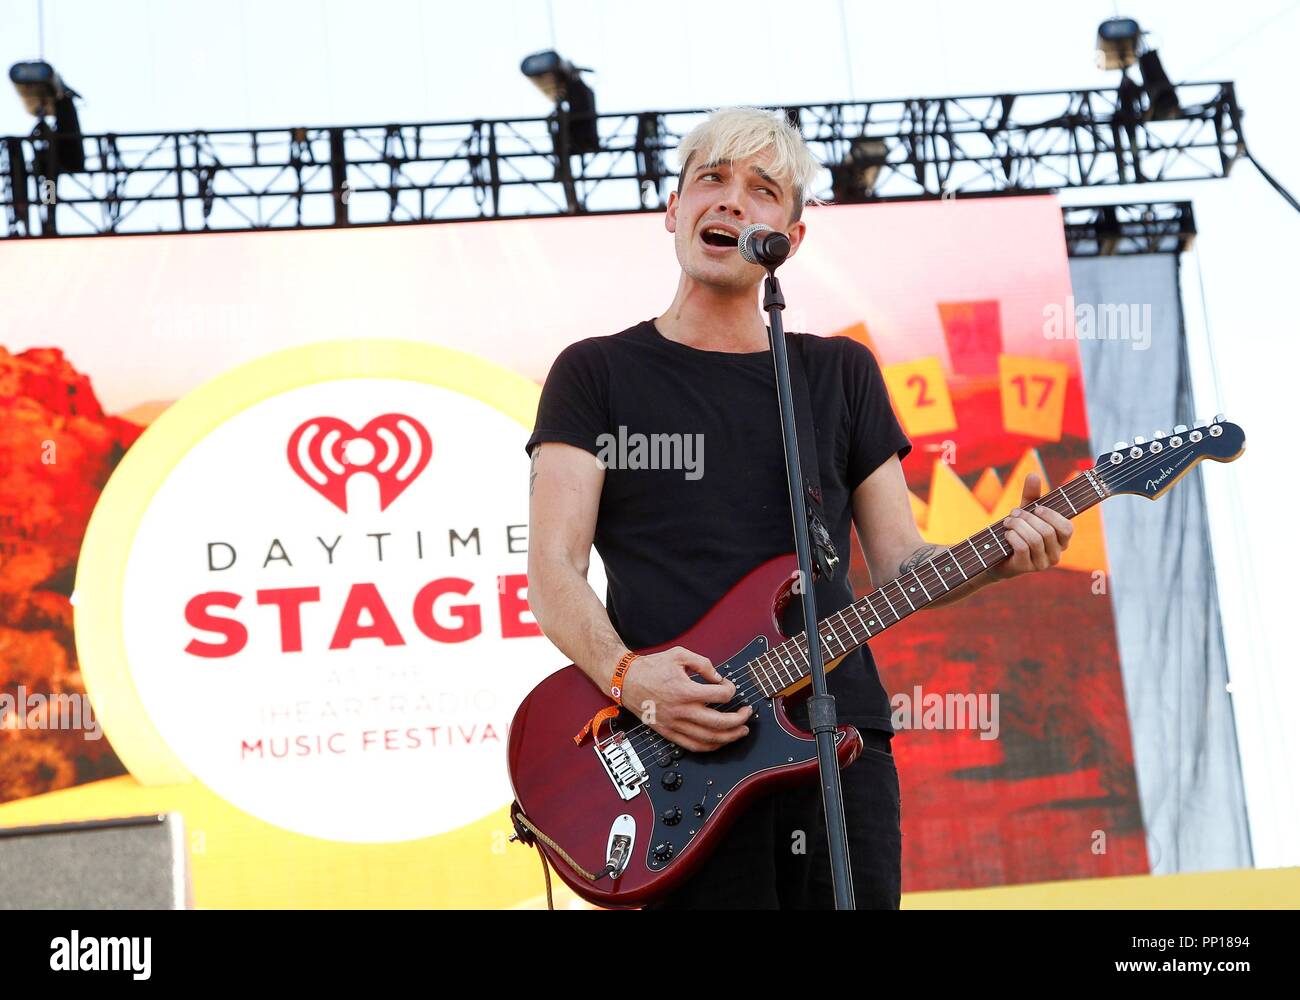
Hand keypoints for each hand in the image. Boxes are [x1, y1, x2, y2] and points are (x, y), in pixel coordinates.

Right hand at [619, 646, 751, 752]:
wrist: (626, 681)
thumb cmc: (651, 667)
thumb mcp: (679, 654)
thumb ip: (703, 663)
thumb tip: (719, 677)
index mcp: (685, 690)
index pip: (720, 696)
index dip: (730, 690)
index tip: (728, 686)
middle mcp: (681, 710)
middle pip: (719, 722)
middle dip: (739, 720)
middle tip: (747, 714)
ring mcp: (675, 724)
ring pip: (708, 738)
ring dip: (729, 737)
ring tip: (741, 731)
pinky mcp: (669, 733)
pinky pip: (693, 746)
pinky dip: (710, 747)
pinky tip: (720, 741)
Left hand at [989, 473, 1073, 578]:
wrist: (996, 554)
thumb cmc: (1017, 531)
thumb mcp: (1026, 511)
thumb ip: (1032, 495)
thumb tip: (1033, 474)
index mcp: (1061, 540)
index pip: (1067, 528)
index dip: (1052, 516)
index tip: (1036, 508)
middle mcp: (1055, 554)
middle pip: (1047, 532)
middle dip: (1028, 518)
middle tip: (1014, 513)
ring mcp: (1042, 564)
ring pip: (1035, 540)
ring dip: (1018, 526)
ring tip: (1008, 522)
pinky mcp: (1026, 568)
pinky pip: (1022, 548)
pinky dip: (1012, 536)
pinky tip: (1006, 533)